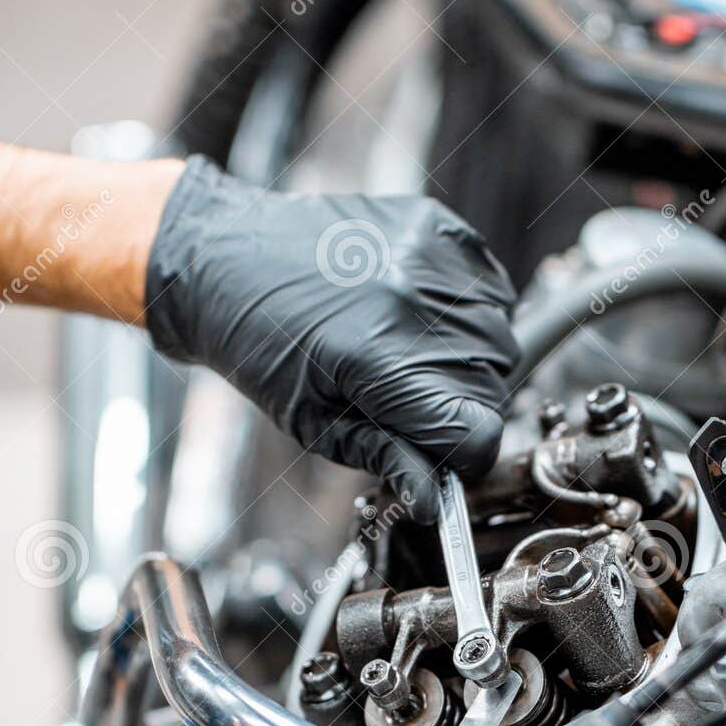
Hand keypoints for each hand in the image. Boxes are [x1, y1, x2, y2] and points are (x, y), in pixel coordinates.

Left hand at [146, 158, 518, 519]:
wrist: (227, 258)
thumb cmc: (260, 343)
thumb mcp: (314, 422)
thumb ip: (385, 457)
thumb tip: (433, 498)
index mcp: (375, 359)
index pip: (476, 431)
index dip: (464, 457)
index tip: (443, 456)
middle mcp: (410, 302)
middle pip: (492, 388)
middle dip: (461, 410)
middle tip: (411, 403)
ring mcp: (427, 257)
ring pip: (499, 339)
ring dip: (468, 362)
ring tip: (412, 356)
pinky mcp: (436, 227)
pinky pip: (491, 289)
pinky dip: (469, 314)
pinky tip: (422, 317)